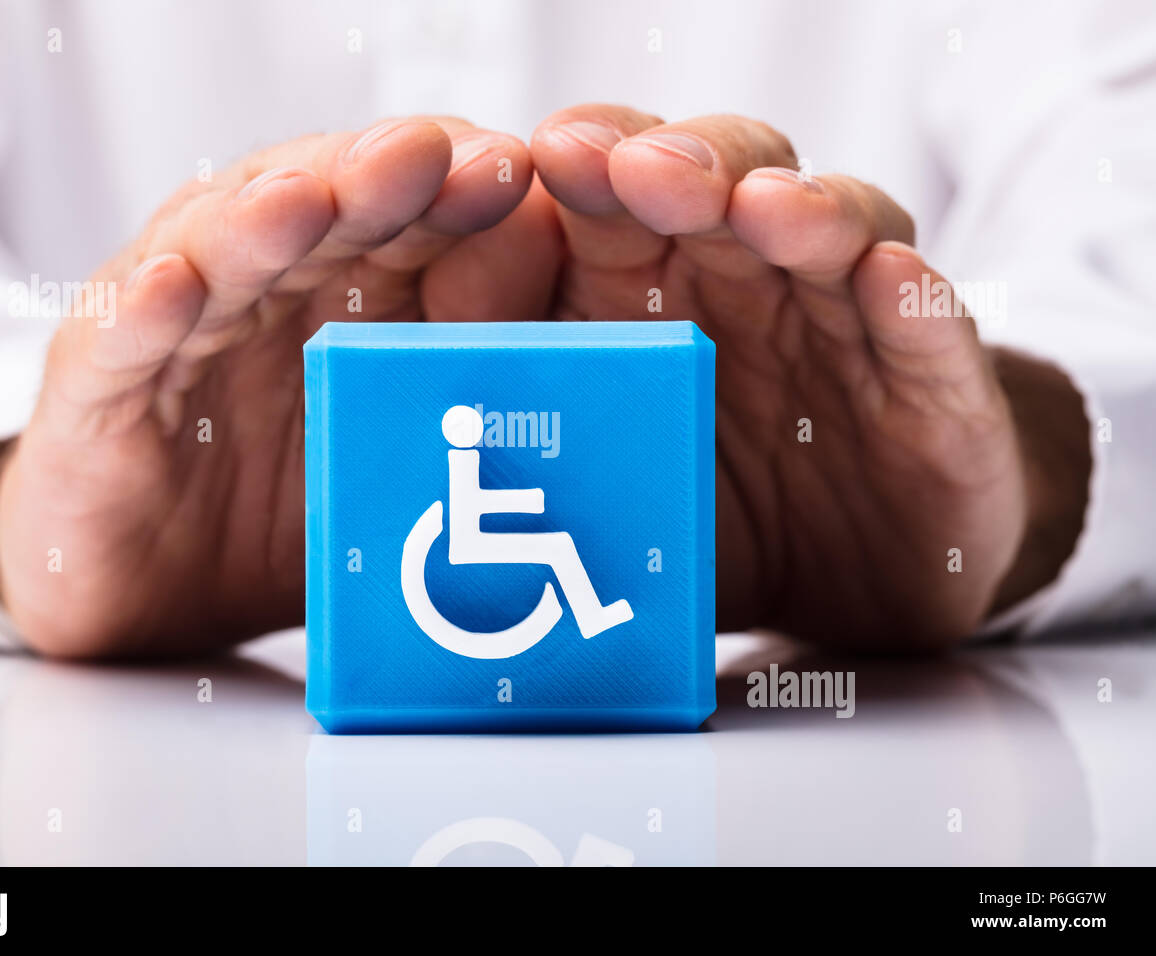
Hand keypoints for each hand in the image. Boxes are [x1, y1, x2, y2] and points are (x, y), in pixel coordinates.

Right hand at [0, 117, 559, 656]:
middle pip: (325, 214)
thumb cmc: (284, 512)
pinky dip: (141, 314)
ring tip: (309, 199)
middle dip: (377, 181)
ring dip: (264, 219)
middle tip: (431, 156)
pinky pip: (116, 344)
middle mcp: (272, 297)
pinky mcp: (98, 393)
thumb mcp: (396, 462)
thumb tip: (583, 349)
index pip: (413, 219)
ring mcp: (182, 336)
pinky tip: (169, 287)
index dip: (459, 195)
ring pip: (221, 254)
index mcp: (355, 301)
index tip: (516, 175)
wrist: (144, 583)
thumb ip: (464, 401)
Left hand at [529, 104, 1089, 648]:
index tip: (550, 156)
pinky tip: (888, 281)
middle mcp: (748, 282)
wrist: (862, 571)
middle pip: (719, 185)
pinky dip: (912, 302)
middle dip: (680, 168)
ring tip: (765, 210)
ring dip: (798, 210)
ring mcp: (844, 320)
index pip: (615, 201)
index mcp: (654, 294)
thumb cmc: (717, 515)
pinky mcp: (933, 378)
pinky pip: (929, 326)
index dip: (589, 169)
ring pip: (829, 228)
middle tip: (642, 171)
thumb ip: (538, 429)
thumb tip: (410, 399)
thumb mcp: (612, 477)